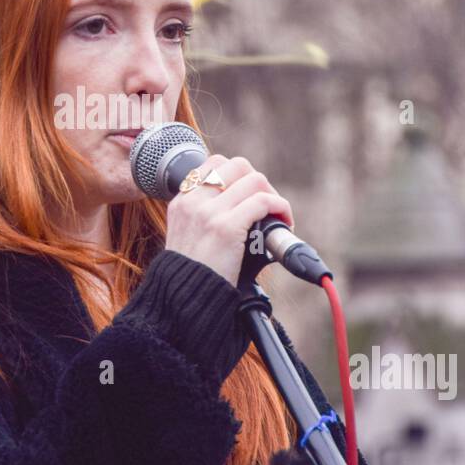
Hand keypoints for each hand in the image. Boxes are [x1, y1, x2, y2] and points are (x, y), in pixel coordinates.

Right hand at [163, 155, 293, 287]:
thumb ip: (205, 218)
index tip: (249, 196)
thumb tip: (243, 207)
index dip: (238, 176)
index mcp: (182, 201)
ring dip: (273, 196)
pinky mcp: (226, 227)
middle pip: (237, 165)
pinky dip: (280, 208)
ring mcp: (208, 212)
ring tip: (277, 217)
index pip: (214, 164)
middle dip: (258, 183)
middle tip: (267, 207)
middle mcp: (193, 201)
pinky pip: (263, 201)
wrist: (181, 301)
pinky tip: (283, 223)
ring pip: (254, 180)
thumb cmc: (191, 276)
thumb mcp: (187, 237)